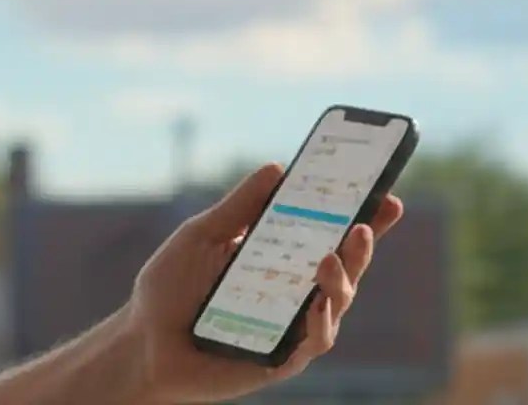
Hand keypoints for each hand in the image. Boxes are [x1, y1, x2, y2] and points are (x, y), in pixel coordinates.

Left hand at [123, 163, 404, 403]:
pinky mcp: (283, 359)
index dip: (363, 218)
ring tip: (332, 256)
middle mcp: (292, 290)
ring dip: (343, 279)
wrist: (140, 341)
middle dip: (362, 245)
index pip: (328, 234)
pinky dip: (320, 322)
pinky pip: (315, 341)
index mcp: (277, 258)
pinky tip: (316, 304)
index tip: (386, 195)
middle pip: (344, 267)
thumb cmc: (168, 288)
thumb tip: (278, 168)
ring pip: (337, 303)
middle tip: (365, 223)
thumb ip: (239, 207)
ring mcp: (291, 325)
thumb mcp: (201, 236)